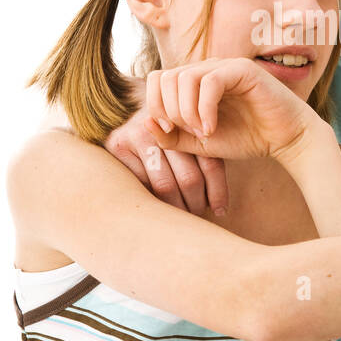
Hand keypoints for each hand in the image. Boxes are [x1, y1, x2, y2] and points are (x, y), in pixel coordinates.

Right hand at [104, 104, 229, 215]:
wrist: (128, 123)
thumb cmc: (169, 140)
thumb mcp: (190, 144)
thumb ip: (205, 162)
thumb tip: (220, 210)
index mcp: (192, 124)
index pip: (211, 164)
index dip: (218, 191)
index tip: (221, 210)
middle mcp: (166, 125)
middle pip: (189, 178)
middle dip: (196, 203)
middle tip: (198, 215)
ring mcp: (140, 133)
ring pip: (166, 186)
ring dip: (177, 207)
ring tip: (182, 217)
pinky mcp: (118, 145)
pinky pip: (141, 184)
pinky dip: (153, 200)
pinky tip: (161, 209)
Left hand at [145, 56, 325, 165]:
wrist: (285, 140)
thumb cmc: (246, 139)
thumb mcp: (199, 143)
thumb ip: (171, 136)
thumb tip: (144, 121)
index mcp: (194, 81)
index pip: (157, 80)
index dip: (156, 106)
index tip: (173, 132)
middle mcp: (206, 68)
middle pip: (166, 77)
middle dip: (170, 111)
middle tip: (190, 133)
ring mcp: (224, 66)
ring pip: (184, 77)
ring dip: (187, 111)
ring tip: (204, 132)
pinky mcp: (242, 70)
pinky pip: (210, 82)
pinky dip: (205, 108)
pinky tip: (213, 128)